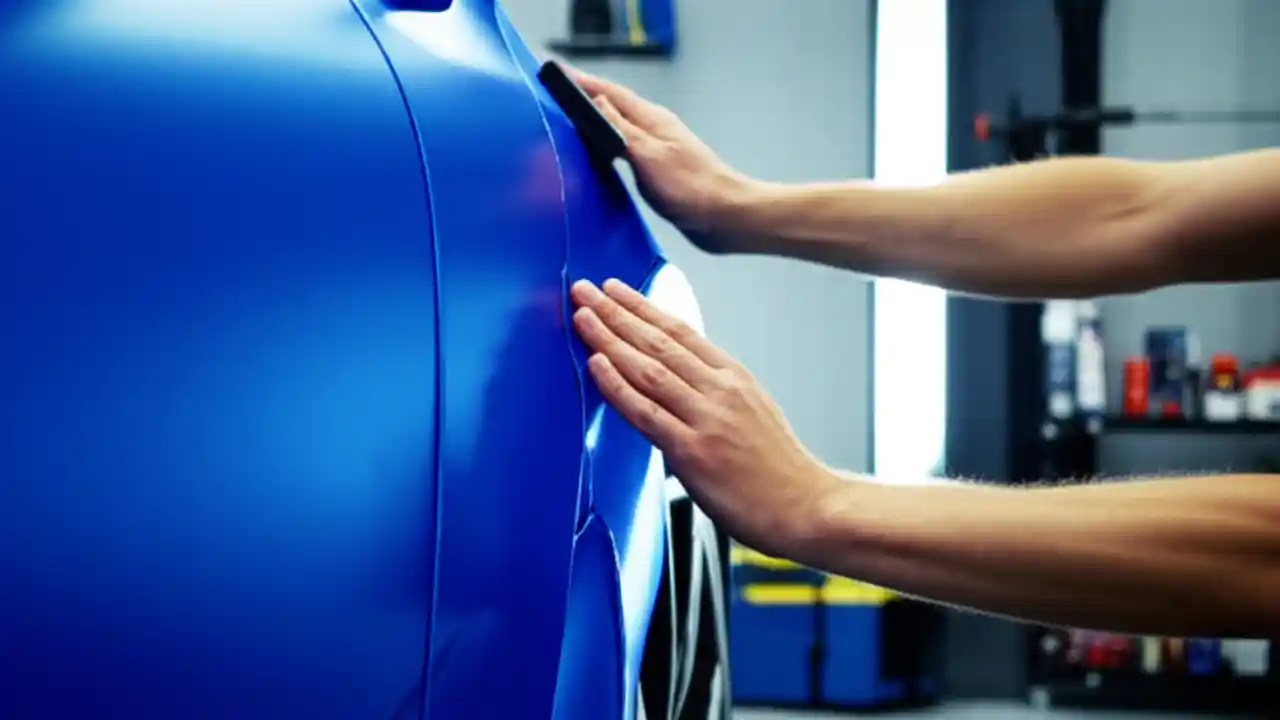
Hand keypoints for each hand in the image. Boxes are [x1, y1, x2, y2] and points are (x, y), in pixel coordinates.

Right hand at [569, 69, 749, 252]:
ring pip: (619, 129)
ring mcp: (656, 150)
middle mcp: (653, 129)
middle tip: (554, 100)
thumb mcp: (649, 155)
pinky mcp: (658, 171)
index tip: (557, 75)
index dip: (583, 83)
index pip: (611, 93)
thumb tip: (596, 100)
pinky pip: (624, 152)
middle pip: (614, 108)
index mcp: (651, 119)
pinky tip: (599, 160)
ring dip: (595, 124)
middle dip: (585, 101)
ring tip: (569, 126)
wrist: (725, 216)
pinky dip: (607, 149)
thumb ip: (621, 129)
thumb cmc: (690, 186)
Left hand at [570, 278, 839, 556]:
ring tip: (583, 316)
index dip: (643, 307)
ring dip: (610, 339)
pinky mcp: (692, 452)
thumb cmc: (779, 469)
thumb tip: (678, 378)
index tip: (615, 289)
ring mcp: (706, 419)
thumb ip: (716, 391)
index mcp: (734, 377)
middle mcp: (720, 390)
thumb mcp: (754, 410)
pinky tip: (597, 364)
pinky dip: (617, 385)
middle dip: (616, 312)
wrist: (806, 507)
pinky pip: (645, 412)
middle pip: (658, 341)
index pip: (680, 330)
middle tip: (585, 290)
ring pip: (648, 368)